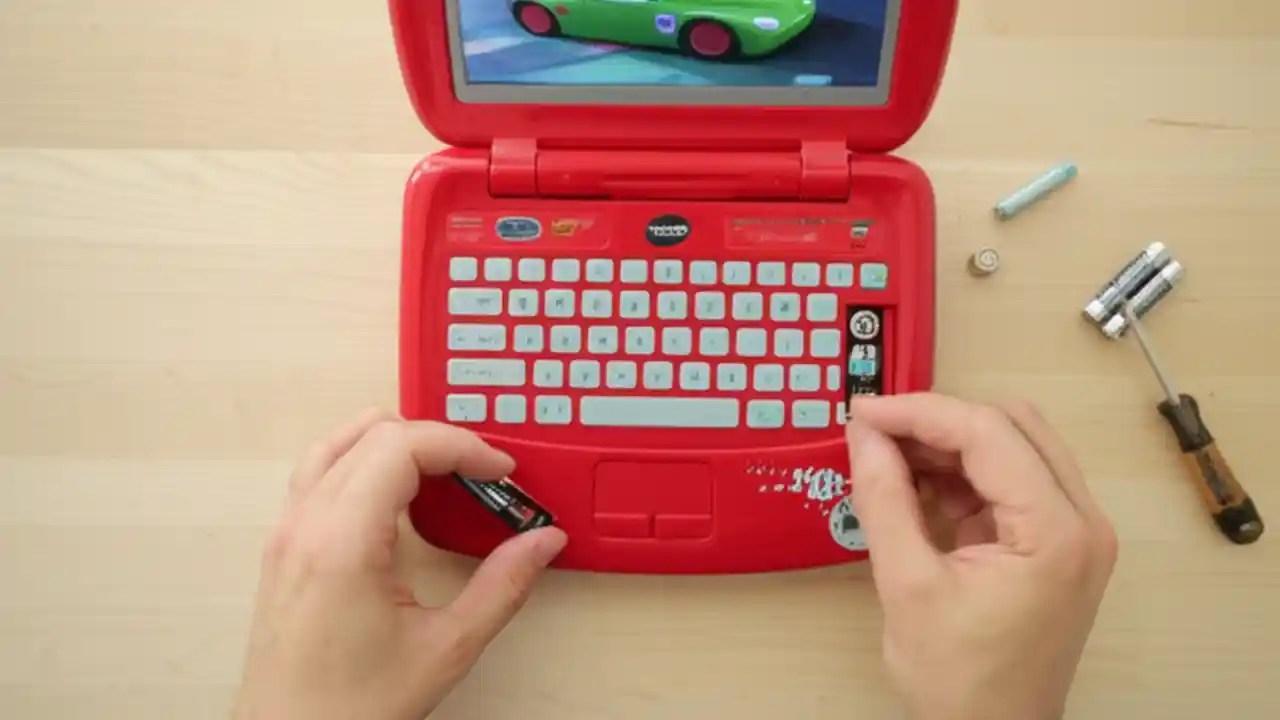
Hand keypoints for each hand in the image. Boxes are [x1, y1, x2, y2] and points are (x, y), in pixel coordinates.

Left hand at [233, 411, 567, 719]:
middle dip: (438, 441)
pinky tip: (397, 494)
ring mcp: (287, 532)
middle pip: (374, 435)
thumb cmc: (350, 708)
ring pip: (338, 442)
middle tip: (484, 473)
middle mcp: (305, 525)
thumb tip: (543, 542)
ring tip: (444, 470)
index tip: (500, 471)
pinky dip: (363, 461)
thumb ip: (502, 587)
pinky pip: (319, 471)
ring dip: (396, 441)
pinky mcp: (283, 546)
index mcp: (343, 542)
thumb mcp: (446, 649)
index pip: (402, 446)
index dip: (461, 445)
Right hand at [845, 394, 1117, 719]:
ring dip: (949, 444)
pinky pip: (1010, 480)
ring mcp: (1074, 531)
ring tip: (887, 460)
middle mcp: (1082, 521)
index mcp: (1056, 532)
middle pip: (1011, 427)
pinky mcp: (1056, 543)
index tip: (863, 412)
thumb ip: (885, 501)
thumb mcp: (907, 587)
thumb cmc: (958, 680)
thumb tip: (863, 435)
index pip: (989, 434)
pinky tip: (916, 485)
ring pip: (1012, 446)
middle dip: (938, 421)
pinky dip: (962, 473)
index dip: (920, 413)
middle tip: (875, 434)